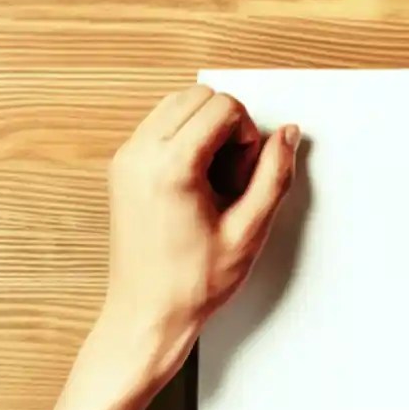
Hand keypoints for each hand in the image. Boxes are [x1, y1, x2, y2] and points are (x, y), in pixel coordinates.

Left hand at [103, 84, 299, 378]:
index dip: (247, 137)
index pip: (222, 107)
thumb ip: (274, 175)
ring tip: (214, 177)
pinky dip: (185, 137)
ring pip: (177, 103)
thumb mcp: (249, 230)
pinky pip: (159, 124)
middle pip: (198, 96)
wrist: (148, 313)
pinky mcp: (122, 166)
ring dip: (206, 127)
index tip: (243, 176)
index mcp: (170, 168)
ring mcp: (126, 158)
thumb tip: (286, 135)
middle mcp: (140, 155)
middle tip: (232, 176)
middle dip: (227, 125)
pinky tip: (196, 179)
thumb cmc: (192, 283)